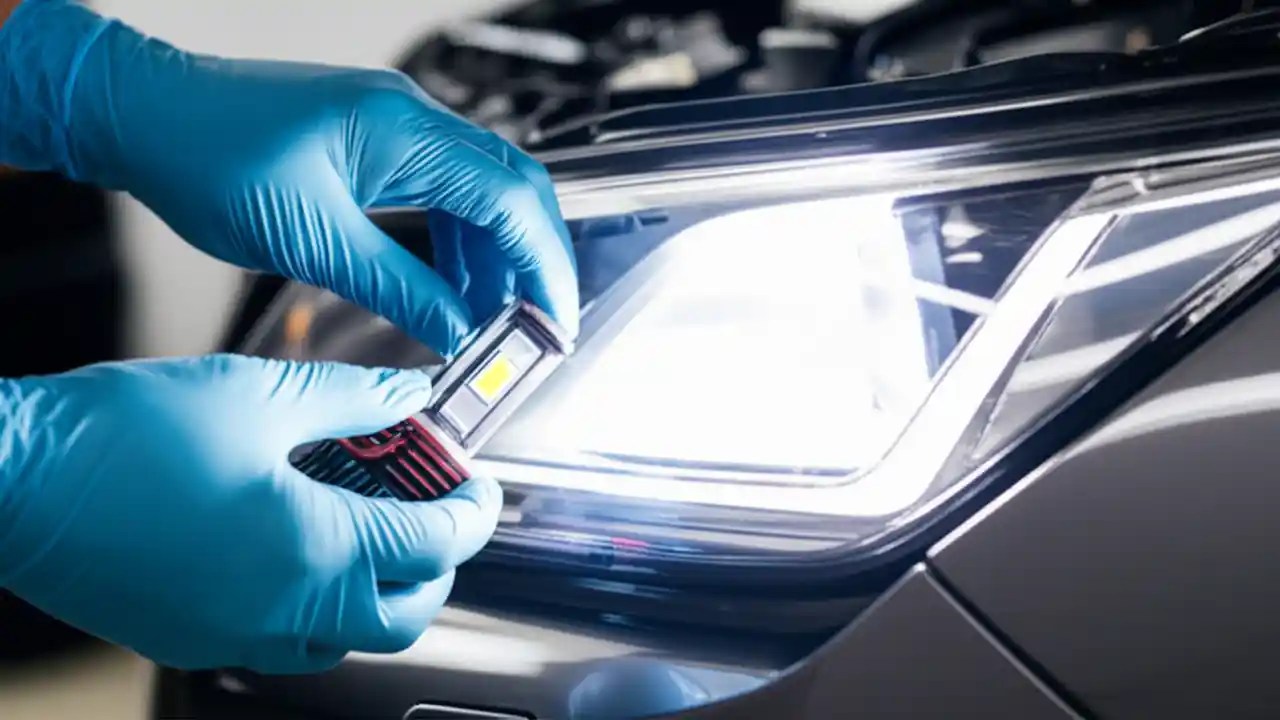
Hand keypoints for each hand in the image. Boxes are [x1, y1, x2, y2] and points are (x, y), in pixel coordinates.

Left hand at [0, 1, 578, 351]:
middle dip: (536, 262)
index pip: (511, 200)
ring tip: (492, 323)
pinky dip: (459, 245)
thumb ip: (398, 288)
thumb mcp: (309, 240)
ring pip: (483, 195)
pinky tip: (452, 290)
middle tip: (539, 328)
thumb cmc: (205, 158)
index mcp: (404, 132)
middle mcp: (414, 119)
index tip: (552, 324)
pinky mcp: (378, 144)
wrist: (142, 111)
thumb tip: (459, 331)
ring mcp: (398, 127)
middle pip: (514, 191)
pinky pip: (444, 193)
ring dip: (497, 259)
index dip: (543, 266)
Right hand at [0, 355, 502, 672]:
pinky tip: (299, 542)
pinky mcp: (194, 638)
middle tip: (431, 506)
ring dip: (380, 587)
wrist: (9, 481)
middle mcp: (284, 611)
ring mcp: (236, 636)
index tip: (479, 484)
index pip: (436, 545)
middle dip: (437, 562)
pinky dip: (319, 601)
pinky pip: (288, 640)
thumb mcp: (257, 393)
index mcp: (315, 550)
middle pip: (406, 613)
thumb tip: (409, 395)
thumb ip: (351, 398)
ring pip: (348, 635)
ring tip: (368, 519)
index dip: (473, 509)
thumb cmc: (120, 436)